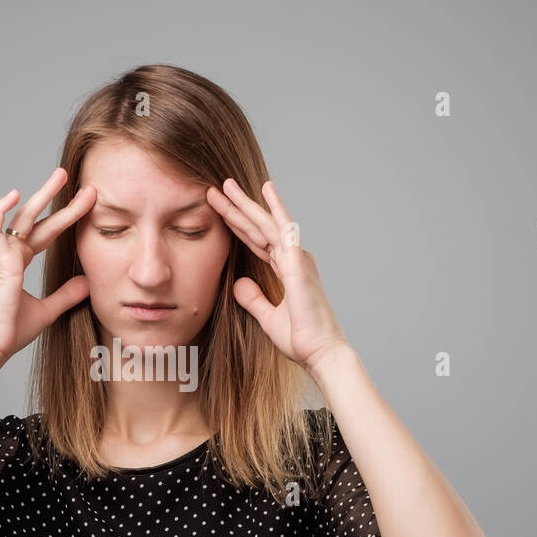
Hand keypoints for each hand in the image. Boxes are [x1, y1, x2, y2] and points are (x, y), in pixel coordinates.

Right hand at [0, 167, 95, 367]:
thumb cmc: (10, 330)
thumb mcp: (47, 309)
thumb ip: (66, 294)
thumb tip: (87, 281)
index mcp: (17, 262)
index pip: (45, 232)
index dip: (65, 217)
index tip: (86, 202)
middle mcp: (7, 254)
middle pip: (33, 218)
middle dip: (53, 196)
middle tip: (69, 175)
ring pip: (21, 219)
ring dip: (40, 197)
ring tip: (60, 178)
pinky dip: (0, 213)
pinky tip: (13, 197)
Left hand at [205, 178, 351, 372]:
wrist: (320, 352)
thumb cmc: (301, 338)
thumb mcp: (268, 317)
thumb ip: (253, 299)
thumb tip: (238, 283)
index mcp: (286, 270)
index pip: (256, 241)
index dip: (236, 225)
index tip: (218, 210)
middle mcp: (293, 258)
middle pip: (257, 227)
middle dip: (235, 208)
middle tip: (215, 188)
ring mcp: (297, 257)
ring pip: (265, 223)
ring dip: (245, 203)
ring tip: (226, 184)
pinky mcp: (299, 262)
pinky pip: (285, 228)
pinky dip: (275, 208)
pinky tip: (266, 188)